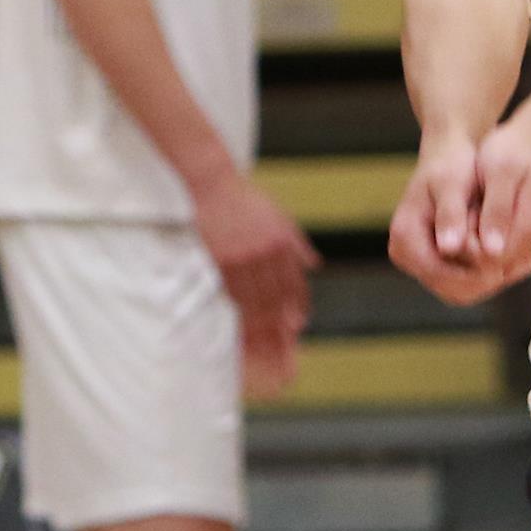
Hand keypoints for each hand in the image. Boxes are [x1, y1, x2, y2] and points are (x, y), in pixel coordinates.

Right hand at [195, 180, 319, 390]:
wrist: (214, 185)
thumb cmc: (248, 200)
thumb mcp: (282, 216)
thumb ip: (298, 244)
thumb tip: (316, 265)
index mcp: (283, 242)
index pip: (295, 281)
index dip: (299, 305)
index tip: (300, 323)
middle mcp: (266, 252)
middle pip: (277, 296)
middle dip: (282, 323)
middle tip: (285, 345)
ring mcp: (244, 257)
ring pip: (256, 300)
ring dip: (262, 325)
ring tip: (266, 344)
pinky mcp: (222, 261)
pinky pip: (234, 293)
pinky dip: (241, 311)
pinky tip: (244, 325)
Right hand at [390, 133, 515, 305]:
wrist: (449, 155)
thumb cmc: (450, 164)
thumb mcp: (451, 184)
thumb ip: (450, 215)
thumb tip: (450, 247)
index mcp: (405, 238)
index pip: (439, 274)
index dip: (472, 276)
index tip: (503, 269)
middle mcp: (408, 256)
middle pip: (450, 289)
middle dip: (486, 282)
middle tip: (521, 269)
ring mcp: (422, 262)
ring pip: (460, 290)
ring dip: (492, 281)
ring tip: (524, 266)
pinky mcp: (438, 263)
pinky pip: (465, 281)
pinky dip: (490, 274)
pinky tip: (517, 261)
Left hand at [476, 116, 530, 277]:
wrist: (530, 142)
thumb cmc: (512, 152)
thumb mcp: (500, 172)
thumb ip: (496, 211)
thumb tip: (492, 251)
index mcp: (529, 232)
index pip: (487, 265)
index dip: (462, 249)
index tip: (457, 216)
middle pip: (486, 273)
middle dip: (463, 252)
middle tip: (460, 213)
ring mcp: (527, 249)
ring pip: (485, 270)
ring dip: (466, 250)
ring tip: (467, 213)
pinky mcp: (519, 246)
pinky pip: (488, 262)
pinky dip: (472, 246)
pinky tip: (470, 220)